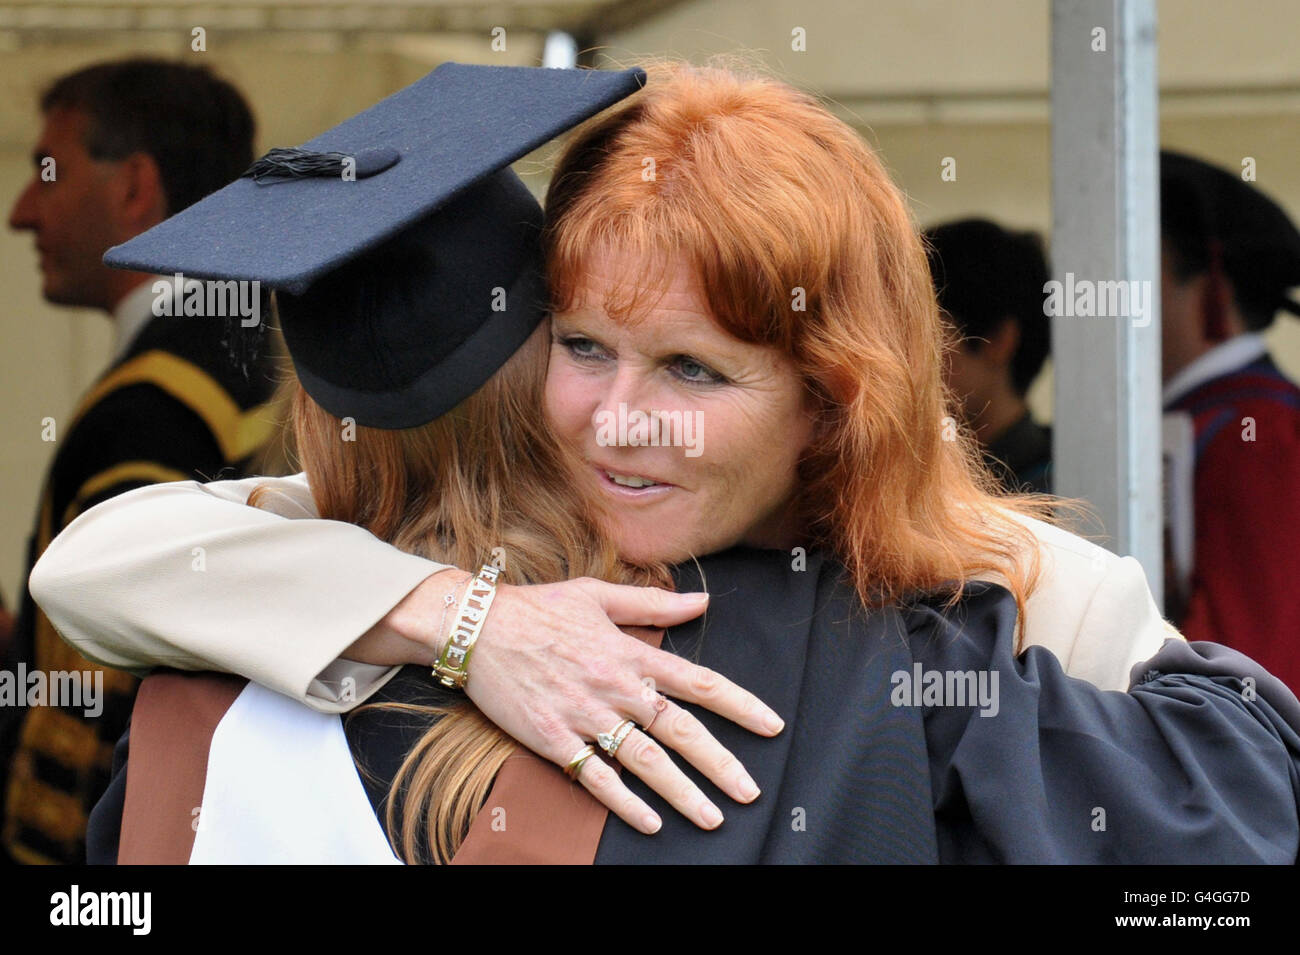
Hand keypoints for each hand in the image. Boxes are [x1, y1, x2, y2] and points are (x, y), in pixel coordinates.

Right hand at [356, 571, 783, 833]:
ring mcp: (585, 716)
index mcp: (630, 652)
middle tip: (750, 791)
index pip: (697, 681)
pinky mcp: (554, 739)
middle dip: (719, 763)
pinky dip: (624, 803)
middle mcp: (614, 686)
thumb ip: (654, 603)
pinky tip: (650, 822)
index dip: (739, 704)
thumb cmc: (537, 608)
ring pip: (644, 760)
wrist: (475, 627)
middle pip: (679, 729)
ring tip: (711, 817)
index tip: (771, 726)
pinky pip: (596, 777)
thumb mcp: (598, 594)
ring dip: (681, 792)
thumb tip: (703, 601)